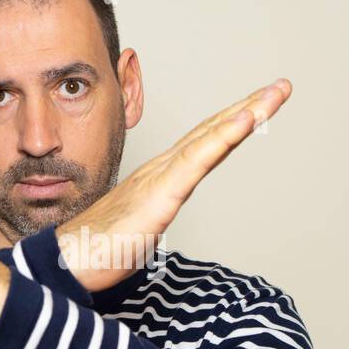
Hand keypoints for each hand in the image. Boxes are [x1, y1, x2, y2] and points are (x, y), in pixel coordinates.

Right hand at [55, 78, 291, 292]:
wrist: (66, 262)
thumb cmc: (96, 250)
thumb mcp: (138, 233)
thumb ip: (151, 221)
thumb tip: (154, 226)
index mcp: (160, 178)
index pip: (204, 144)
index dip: (233, 123)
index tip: (261, 107)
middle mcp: (162, 169)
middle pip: (213, 130)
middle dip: (250, 107)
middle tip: (281, 86)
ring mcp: (162, 178)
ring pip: (212, 136)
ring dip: (247, 112)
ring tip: (276, 93)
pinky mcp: (161, 193)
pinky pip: (198, 160)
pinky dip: (225, 136)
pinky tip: (247, 119)